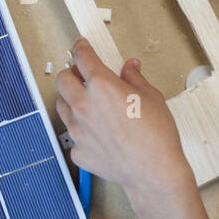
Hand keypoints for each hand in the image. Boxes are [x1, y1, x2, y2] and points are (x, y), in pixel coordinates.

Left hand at [54, 38, 190, 195]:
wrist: (154, 171)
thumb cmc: (157, 136)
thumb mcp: (151, 97)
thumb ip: (135, 78)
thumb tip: (129, 67)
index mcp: (102, 85)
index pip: (82, 57)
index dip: (81, 48)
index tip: (81, 46)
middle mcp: (83, 105)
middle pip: (62, 80)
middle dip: (71, 74)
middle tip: (83, 77)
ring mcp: (77, 130)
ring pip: (62, 106)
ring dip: (72, 101)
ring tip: (91, 106)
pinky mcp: (77, 150)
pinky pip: (73, 135)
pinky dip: (82, 131)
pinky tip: (99, 135)